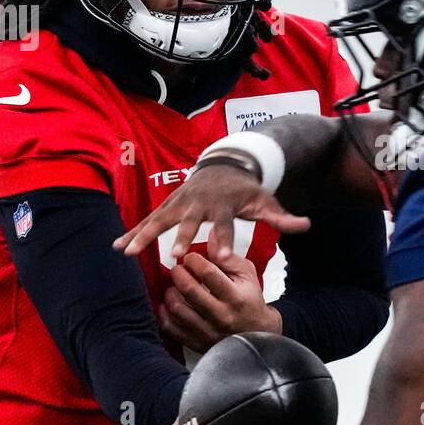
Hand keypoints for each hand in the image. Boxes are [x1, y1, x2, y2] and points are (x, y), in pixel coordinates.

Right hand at [114, 161, 309, 259]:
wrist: (224, 165)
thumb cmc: (246, 190)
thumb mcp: (265, 201)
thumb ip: (282, 217)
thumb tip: (306, 225)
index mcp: (224, 204)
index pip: (226, 225)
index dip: (225, 240)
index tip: (222, 259)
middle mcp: (199, 202)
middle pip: (190, 222)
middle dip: (184, 239)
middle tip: (177, 257)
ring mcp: (180, 202)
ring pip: (160, 220)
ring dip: (145, 236)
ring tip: (128, 253)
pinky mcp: (168, 205)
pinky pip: (148, 220)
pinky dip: (133, 232)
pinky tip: (117, 247)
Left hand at [159, 250, 281, 351]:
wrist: (257, 335)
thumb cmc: (250, 300)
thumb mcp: (247, 274)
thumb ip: (226, 256)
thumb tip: (210, 233)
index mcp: (235, 296)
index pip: (208, 273)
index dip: (193, 260)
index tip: (190, 257)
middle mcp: (221, 316)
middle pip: (189, 291)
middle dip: (178, 274)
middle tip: (177, 269)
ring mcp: (208, 332)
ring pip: (177, 310)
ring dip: (170, 293)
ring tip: (173, 286)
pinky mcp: (198, 344)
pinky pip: (172, 329)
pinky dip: (164, 314)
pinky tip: (168, 304)